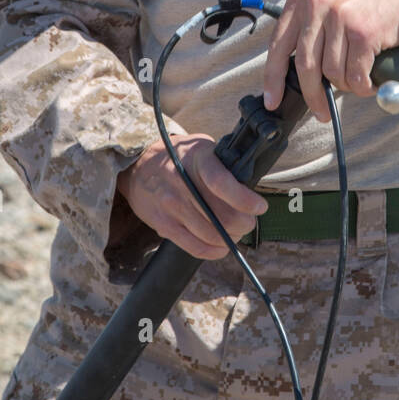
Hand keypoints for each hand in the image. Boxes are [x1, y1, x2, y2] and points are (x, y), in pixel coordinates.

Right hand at [116, 133, 267, 259]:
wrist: (138, 166)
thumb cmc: (179, 158)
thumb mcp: (202, 148)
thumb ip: (223, 165)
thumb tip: (250, 188)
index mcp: (196, 158)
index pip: (221, 182)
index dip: (244, 199)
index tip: (259, 206)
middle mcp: (181, 182)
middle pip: (222, 216)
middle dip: (244, 223)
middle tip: (249, 221)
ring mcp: (171, 206)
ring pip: (212, 235)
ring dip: (231, 237)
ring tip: (236, 231)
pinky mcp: (163, 225)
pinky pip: (195, 247)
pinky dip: (214, 251)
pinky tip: (222, 246)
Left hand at [262, 0, 398, 122]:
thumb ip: (309, 26)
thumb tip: (301, 72)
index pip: (278, 46)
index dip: (273, 79)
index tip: (273, 100)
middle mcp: (316, 5)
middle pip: (305, 66)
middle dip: (313, 95)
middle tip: (321, 111)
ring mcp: (340, 18)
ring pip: (333, 74)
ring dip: (347, 85)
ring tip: (358, 79)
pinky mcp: (363, 33)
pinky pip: (356, 75)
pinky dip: (363, 86)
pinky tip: (370, 82)